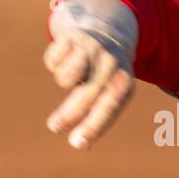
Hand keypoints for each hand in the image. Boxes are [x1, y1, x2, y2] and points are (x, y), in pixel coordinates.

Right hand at [43, 0, 137, 149]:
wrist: (108, 32)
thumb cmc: (108, 75)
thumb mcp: (112, 95)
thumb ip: (99, 118)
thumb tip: (81, 144)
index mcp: (124, 82)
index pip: (110, 108)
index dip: (93, 126)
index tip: (77, 143)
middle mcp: (110, 64)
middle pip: (88, 94)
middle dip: (69, 115)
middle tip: (55, 127)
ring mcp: (92, 48)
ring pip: (67, 76)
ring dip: (63, 81)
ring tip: (69, 81)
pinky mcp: (73, 37)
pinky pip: (54, 60)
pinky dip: (55, 63)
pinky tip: (66, 58)